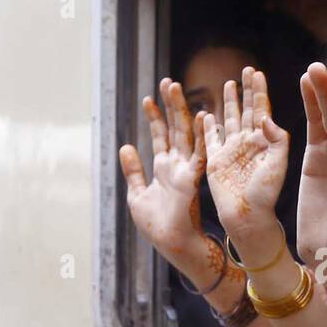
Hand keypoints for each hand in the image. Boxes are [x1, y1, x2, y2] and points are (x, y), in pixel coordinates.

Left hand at [119, 79, 217, 275]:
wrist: (171, 245)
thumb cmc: (156, 226)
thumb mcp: (137, 195)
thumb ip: (133, 172)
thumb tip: (126, 147)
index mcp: (164, 169)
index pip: (160, 136)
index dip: (154, 117)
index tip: (148, 99)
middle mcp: (177, 166)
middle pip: (175, 129)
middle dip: (170, 106)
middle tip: (168, 82)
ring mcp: (186, 171)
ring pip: (185, 134)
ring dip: (181, 111)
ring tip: (175, 88)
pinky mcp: (192, 179)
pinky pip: (199, 153)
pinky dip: (201, 135)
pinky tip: (201, 116)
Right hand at [203, 68, 289, 250]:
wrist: (247, 217)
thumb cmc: (266, 195)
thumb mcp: (278, 165)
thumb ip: (277, 139)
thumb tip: (263, 116)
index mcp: (264, 142)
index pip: (261, 109)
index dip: (258, 90)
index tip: (256, 72)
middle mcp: (248, 143)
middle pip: (246, 110)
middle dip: (245, 90)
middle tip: (245, 69)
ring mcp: (231, 151)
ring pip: (229, 119)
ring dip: (229, 102)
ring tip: (229, 84)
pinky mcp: (216, 161)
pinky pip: (210, 138)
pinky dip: (208, 126)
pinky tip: (206, 113)